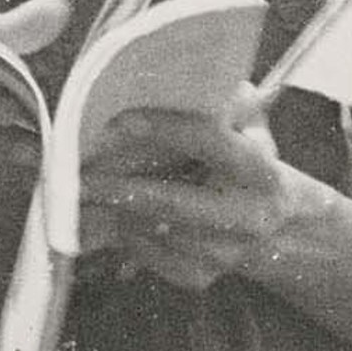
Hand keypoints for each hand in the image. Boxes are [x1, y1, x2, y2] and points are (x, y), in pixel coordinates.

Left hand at [80, 87, 303, 289]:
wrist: (281, 226)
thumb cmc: (249, 159)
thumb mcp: (250, 122)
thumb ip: (222, 98)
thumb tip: (176, 74)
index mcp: (260, 169)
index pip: (210, 142)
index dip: (164, 128)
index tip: (118, 121)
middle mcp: (247, 216)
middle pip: (173, 202)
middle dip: (117, 188)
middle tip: (73, 172)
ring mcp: (224, 253)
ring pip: (151, 230)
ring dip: (107, 210)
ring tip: (70, 189)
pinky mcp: (201, 276)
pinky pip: (147, 255)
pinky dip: (118, 233)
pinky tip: (97, 213)